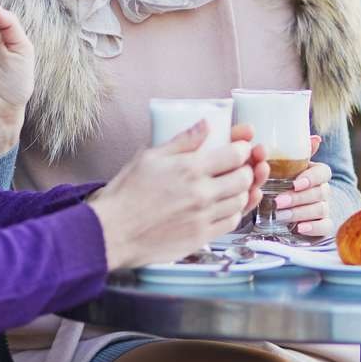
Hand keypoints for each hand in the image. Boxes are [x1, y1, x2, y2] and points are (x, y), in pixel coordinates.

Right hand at [89, 122, 268, 269]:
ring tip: (231, 186)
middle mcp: (202, 193)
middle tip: (238, 167)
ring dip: (242, 191)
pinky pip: (232, 223)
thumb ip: (182, 141)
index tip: (239, 147)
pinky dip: (235, 212)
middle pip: (243, 178)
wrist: (114, 232)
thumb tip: (206, 125)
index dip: (243, 148)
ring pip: (240, 201)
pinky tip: (226, 206)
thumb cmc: (126, 193)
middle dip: (246, 169)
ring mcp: (204, 217)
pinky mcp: (202, 237)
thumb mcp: (150, 157)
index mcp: (190, 168)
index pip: (235, 155)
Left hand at [272, 135, 333, 238]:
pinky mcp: (324, 225)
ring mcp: (325, 208)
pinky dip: (313, 228)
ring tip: (281, 216)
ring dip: (300, 213)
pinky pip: (325, 227)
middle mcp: (324, 190)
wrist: (293, 205)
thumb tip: (316, 138)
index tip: (295, 183)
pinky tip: (299, 228)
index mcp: (317, 173)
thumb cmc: (287, 180)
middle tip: (279, 202)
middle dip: (298, 198)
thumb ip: (295, 152)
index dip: (311, 178)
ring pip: (320, 210)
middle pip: (319, 193)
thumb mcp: (286, 166)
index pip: (323, 173)